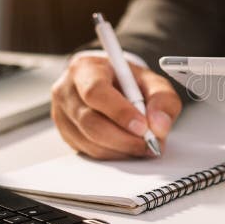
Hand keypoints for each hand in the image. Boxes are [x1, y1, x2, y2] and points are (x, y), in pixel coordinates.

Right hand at [51, 55, 181, 158]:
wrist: (113, 86)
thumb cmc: (130, 82)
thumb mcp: (153, 82)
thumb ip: (162, 99)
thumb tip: (159, 125)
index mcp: (86, 69)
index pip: (96, 92)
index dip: (120, 112)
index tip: (143, 127)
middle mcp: (67, 90)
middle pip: (90, 122)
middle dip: (124, 138)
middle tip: (149, 143)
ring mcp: (62, 114)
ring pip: (90, 141)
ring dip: (121, 149)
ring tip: (143, 145)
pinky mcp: (66, 134)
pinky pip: (89, 151)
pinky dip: (113, 154)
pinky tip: (128, 147)